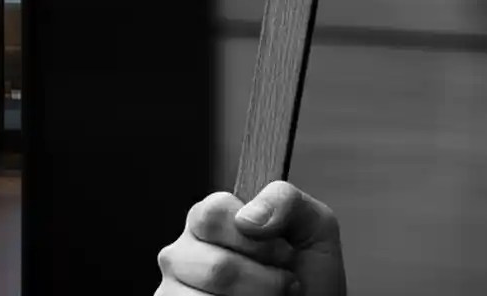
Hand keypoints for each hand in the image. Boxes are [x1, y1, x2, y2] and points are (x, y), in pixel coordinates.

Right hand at [156, 181, 345, 294]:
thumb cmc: (308, 273)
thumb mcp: (313, 226)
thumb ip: (284, 200)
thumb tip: (246, 218)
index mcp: (209, 220)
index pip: (213, 214)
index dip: (258, 241)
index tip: (286, 254)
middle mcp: (182, 251)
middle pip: (217, 268)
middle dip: (265, 283)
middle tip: (285, 286)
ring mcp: (173, 288)